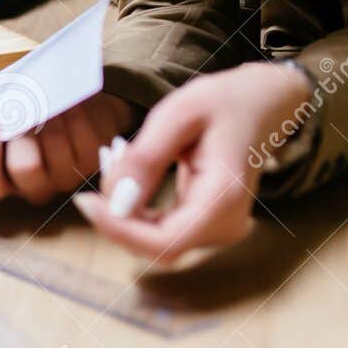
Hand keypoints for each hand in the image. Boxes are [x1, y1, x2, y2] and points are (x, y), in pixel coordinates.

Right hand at [0, 92, 136, 205]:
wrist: (62, 102)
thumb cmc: (16, 114)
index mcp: (0, 183)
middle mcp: (34, 188)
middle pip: (25, 169)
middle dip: (21, 131)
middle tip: (19, 104)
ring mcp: (66, 178)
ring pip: (56, 150)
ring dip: (48, 116)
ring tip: (43, 96)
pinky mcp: (93, 161)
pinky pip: (83, 139)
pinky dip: (74, 115)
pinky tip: (67, 103)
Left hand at [71, 63, 313, 262]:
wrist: (262, 103)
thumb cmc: (223, 102)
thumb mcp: (178, 114)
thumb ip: (146, 158)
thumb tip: (114, 201)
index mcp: (224, 198)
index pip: (165, 242)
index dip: (119, 230)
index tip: (85, 200)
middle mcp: (225, 225)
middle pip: (155, 245)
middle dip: (117, 214)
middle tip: (106, 159)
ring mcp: (217, 228)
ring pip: (153, 238)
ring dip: (122, 207)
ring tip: (116, 155)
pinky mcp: (204, 223)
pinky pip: (159, 227)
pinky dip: (134, 206)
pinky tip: (126, 168)